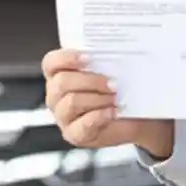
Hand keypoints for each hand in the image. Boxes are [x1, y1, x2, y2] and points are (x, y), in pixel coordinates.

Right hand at [42, 48, 174, 154]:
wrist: (133, 117)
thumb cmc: (119, 89)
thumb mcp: (111, 70)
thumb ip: (105, 60)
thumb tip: (117, 51)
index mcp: (60, 74)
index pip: (51, 62)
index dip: (66, 58)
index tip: (89, 58)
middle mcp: (56, 94)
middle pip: (62, 83)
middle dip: (91, 81)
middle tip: (112, 83)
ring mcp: (62, 116)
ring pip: (71, 103)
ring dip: (97, 99)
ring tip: (115, 98)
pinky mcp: (73, 134)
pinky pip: (82, 126)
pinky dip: (99, 117)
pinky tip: (112, 112)